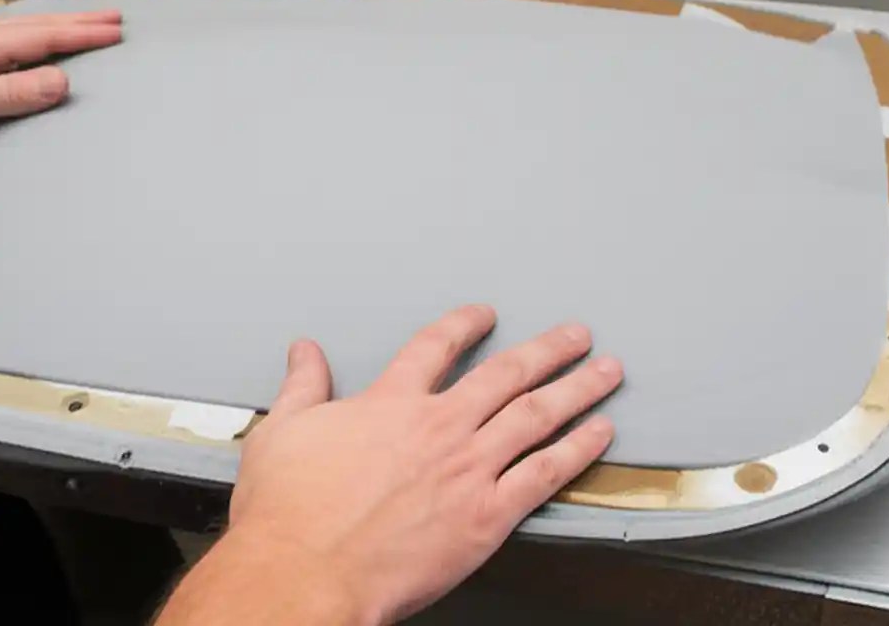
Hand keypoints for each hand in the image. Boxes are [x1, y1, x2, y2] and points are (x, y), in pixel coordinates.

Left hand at [0, 10, 121, 137]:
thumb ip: (10, 92)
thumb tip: (61, 82)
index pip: (41, 37)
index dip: (80, 34)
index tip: (113, 33)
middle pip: (36, 26)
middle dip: (78, 22)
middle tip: (112, 18)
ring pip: (24, 31)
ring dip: (60, 27)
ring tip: (85, 25)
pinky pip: (12, 44)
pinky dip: (39, 39)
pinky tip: (41, 46)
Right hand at [159, 305, 621, 624]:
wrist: (304, 574)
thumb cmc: (289, 515)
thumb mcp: (282, 432)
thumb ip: (302, 386)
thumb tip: (304, 352)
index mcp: (392, 403)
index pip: (438, 346)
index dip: (466, 324)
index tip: (486, 315)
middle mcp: (440, 427)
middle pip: (508, 373)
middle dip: (549, 349)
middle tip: (577, 336)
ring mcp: (468, 469)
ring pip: (537, 415)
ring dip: (579, 388)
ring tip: (607, 371)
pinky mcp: (487, 516)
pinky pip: (545, 474)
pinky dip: (578, 450)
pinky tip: (600, 434)